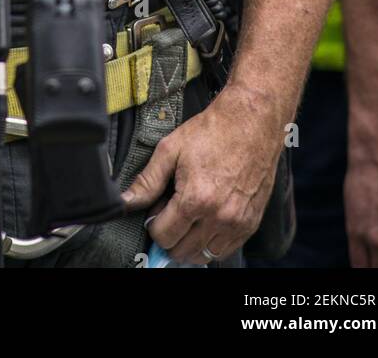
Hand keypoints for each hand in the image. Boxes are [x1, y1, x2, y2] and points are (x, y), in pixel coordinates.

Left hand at [123, 83, 281, 262]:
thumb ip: (147, 181)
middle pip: (182, 252)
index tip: (157, 209)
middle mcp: (219, 217)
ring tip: (189, 216)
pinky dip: (211, 243)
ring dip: (190, 243)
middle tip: (171, 211)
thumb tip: (125, 202)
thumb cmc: (212, 132)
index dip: (154, 224)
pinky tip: (206, 221)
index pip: (163, 236)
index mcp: (196, 199)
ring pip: (203, 256)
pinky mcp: (251, 224)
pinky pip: (225, 251)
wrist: (251, 122)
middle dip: (170, 235)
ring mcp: (238, 224)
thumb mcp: (171, 149)